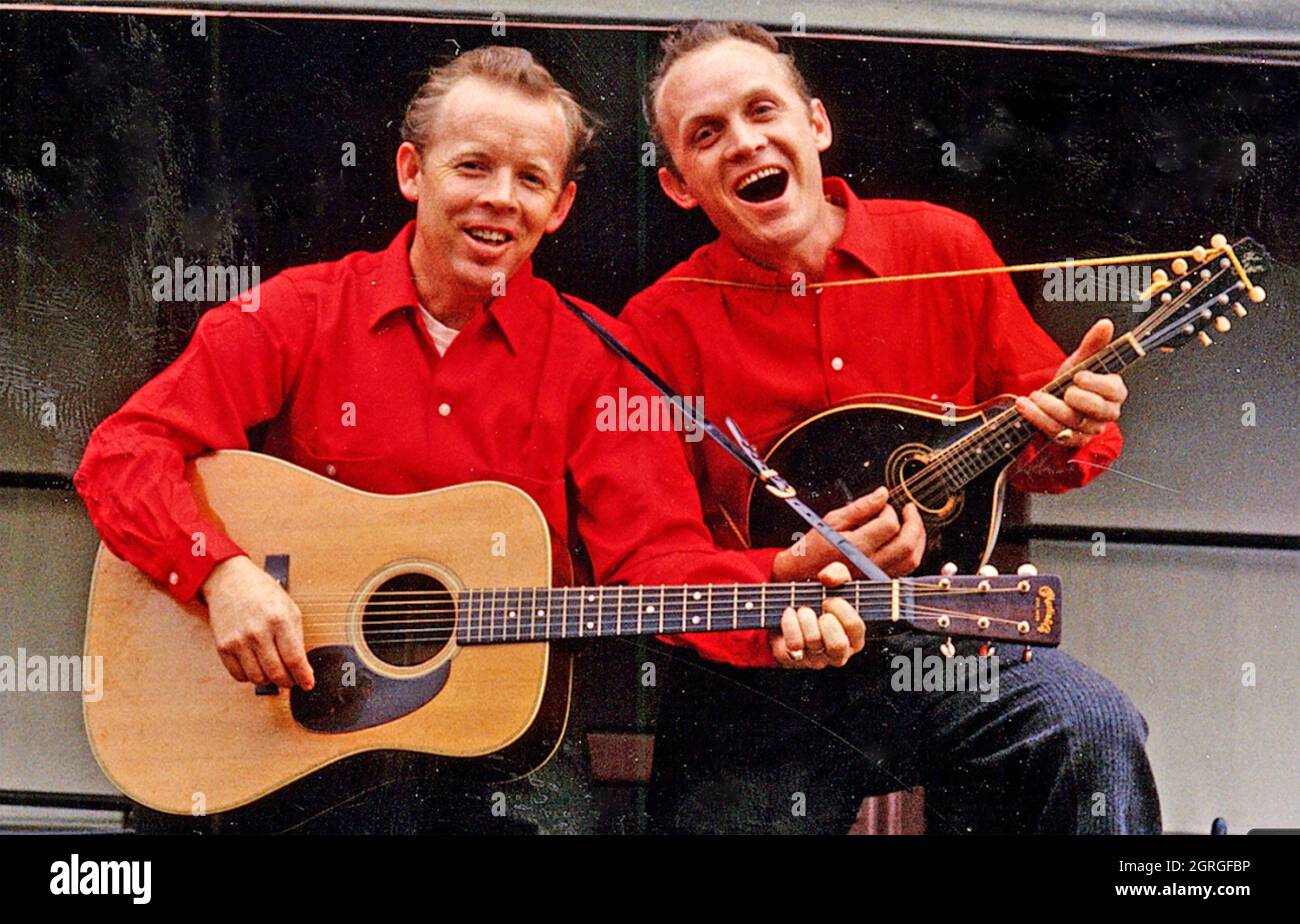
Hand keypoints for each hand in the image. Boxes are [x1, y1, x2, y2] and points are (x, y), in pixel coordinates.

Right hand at [200, 555, 314, 689]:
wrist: (230, 582)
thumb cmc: (262, 593)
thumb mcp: (290, 609)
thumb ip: (297, 638)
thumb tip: (303, 666)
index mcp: (279, 620)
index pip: (294, 658)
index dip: (303, 676)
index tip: (308, 684)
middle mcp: (257, 632)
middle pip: (276, 673)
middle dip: (288, 682)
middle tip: (292, 680)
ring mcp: (238, 640)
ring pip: (257, 678)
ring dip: (269, 681)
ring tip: (274, 672)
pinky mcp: (222, 647)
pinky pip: (238, 675)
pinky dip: (250, 677)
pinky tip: (257, 667)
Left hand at [769, 562, 866, 668]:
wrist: (790, 607)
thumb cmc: (819, 597)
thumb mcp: (833, 579)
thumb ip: (837, 572)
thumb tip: (828, 579)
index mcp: (854, 638)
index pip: (855, 627)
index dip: (842, 609)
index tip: (830, 599)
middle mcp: (838, 654)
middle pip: (837, 645)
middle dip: (825, 621)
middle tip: (818, 607)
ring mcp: (817, 659)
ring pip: (813, 641)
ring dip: (805, 617)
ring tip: (802, 609)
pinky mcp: (795, 658)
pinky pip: (793, 644)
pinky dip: (789, 623)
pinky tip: (789, 614)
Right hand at [772, 486, 925, 580]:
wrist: (802, 575)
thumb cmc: (813, 548)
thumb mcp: (831, 521)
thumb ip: (859, 507)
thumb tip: (883, 493)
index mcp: (857, 547)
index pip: (889, 524)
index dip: (889, 510)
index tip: (882, 505)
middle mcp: (870, 565)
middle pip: (907, 543)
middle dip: (913, 522)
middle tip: (909, 508)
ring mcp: (876, 577)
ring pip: (911, 559)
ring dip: (918, 538)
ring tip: (912, 523)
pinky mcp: (878, 583)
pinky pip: (906, 569)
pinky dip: (912, 552)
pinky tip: (905, 540)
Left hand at [1015, 318, 1127, 448]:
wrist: (1055, 401)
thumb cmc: (1073, 381)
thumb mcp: (1082, 360)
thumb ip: (1093, 344)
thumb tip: (1105, 324)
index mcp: (1114, 392)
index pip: (1114, 390)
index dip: (1097, 384)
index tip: (1079, 376)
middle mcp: (1106, 413)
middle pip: (1097, 410)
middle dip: (1077, 398)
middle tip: (1063, 389)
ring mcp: (1089, 428)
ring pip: (1073, 421)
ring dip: (1050, 407)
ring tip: (1035, 395)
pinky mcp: (1071, 440)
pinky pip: (1055, 432)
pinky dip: (1037, 418)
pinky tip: (1025, 405)